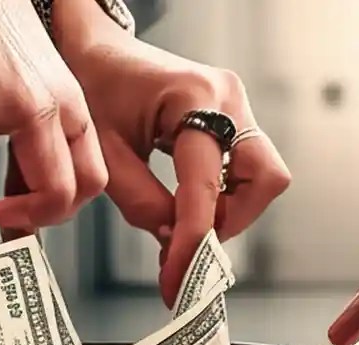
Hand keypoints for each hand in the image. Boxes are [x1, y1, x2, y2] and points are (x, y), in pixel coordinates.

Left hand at [0, 0, 105, 264]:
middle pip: (89, 186)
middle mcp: (62, 101)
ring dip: (53, 193)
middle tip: (3, 223)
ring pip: (89, 165)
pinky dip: (50, 168)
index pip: (57, 194)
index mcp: (29, 108)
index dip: (23, 220)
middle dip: (49, 216)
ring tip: (4, 198)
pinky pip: (74, 143)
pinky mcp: (64, 87)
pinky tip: (8, 170)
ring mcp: (69, 92)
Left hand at [52, 0, 289, 306]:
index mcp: (192, 97)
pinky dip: (223, 195)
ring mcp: (236, 105)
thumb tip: (174, 242)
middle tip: (188, 239)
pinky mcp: (233, 116)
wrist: (97, 50)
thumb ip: (140, 202)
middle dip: (231, 220)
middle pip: (264, 178)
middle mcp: (227, 97)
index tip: (178, 279)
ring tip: (181, 219)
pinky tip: (188, 203)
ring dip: (228, 210)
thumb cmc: (94, 87)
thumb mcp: (104, 151)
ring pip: (261, 177)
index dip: (194, 240)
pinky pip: (248, 168)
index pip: (205, 185)